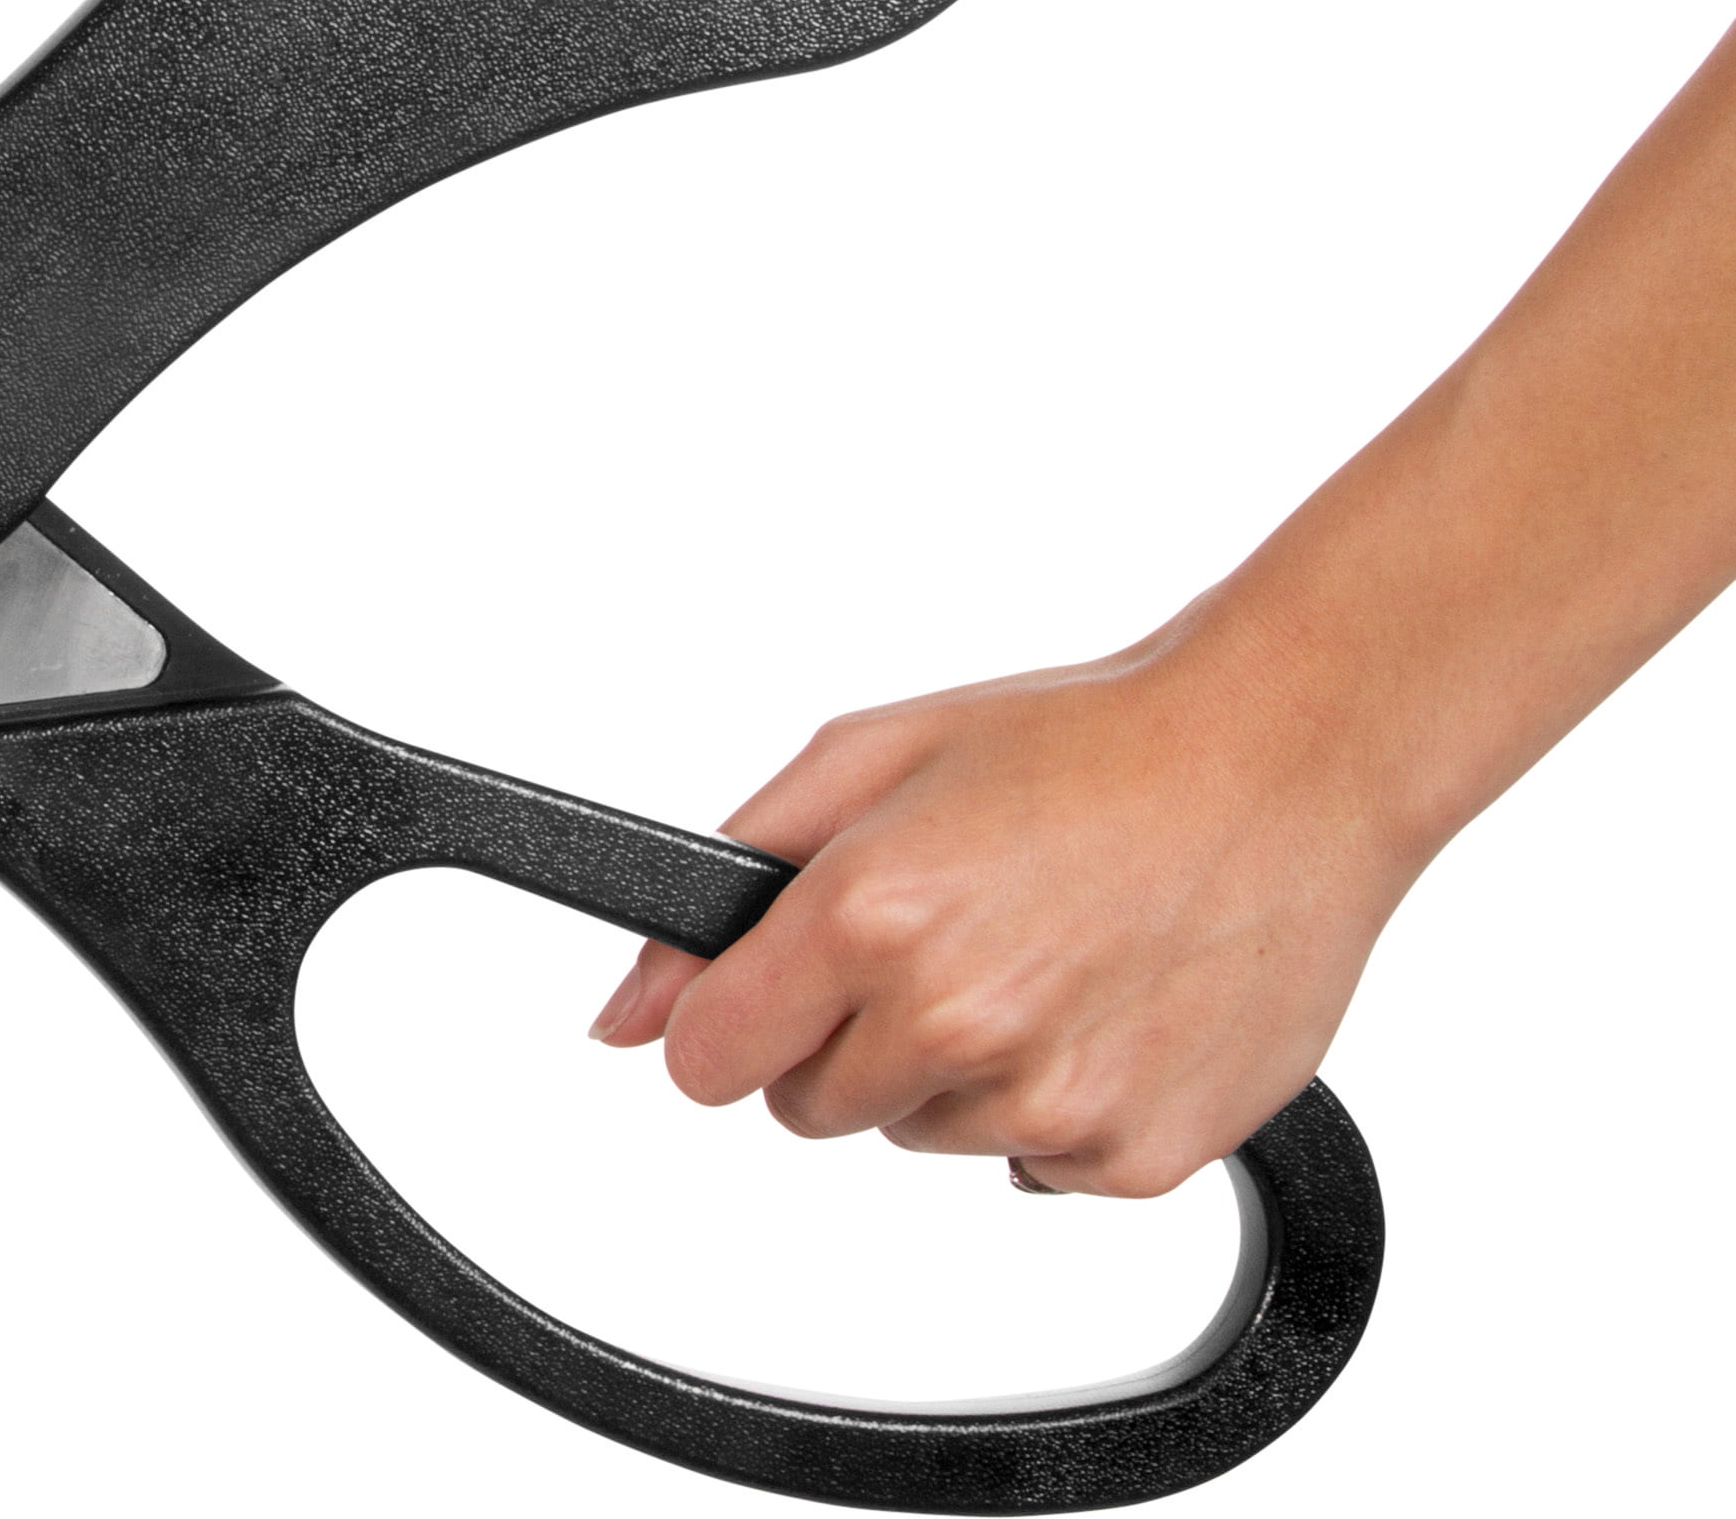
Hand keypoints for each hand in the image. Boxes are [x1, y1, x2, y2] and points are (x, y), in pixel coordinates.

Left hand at [587, 620, 1415, 1196]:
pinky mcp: (1138, 1155)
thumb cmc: (1092, 745)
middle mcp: (957, 1022)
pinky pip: (1036, 1169)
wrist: (1291, 757)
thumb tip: (624, 1016)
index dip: (734, 1021)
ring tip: (1040, 954)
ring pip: (921, 1136)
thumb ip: (723, 888)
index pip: (708, 1063)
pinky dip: (1058, 1107)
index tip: (776, 991)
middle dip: (845, 1036)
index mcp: (871, 921)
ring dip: (956, 1069)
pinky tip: (1106, 1005)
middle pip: (807, 1109)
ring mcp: (1054, 1101)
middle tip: (940, 940)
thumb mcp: (866, 760)